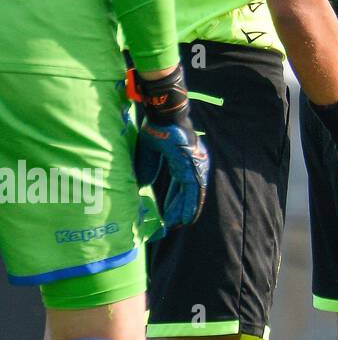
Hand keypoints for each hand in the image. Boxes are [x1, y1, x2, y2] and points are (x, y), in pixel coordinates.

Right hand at [131, 66, 209, 228]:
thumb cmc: (157, 129)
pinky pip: (193, 189)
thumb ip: (148, 168)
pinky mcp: (192, 165)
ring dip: (186, 209)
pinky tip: (188, 216)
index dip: (174, 198)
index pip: (179, 184)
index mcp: (181, 160)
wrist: (164, 116)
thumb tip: (143, 184)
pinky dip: (190, 203)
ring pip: (192, 193)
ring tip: (181, 224)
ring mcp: (193, 164)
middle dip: (180, 207)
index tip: (169, 212)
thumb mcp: (148, 153)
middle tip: (175, 223)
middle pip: (186, 190)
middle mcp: (191, 163)